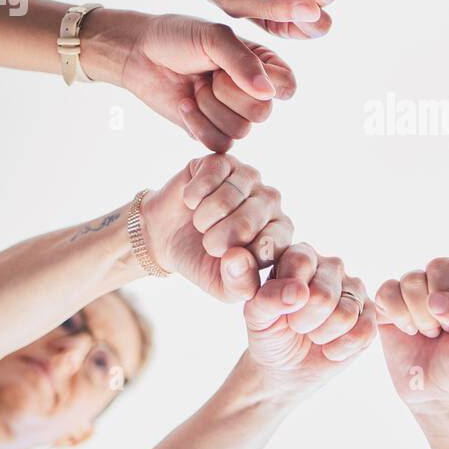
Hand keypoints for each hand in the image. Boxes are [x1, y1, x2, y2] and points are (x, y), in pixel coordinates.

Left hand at [94, 12, 295, 150]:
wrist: (139, 55)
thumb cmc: (178, 37)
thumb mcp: (213, 38)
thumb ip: (243, 62)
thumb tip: (269, 94)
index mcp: (264, 65)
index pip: (287, 86)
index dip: (263, 82)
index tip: (232, 65)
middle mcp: (253, 92)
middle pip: (263, 113)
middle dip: (228, 93)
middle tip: (208, 75)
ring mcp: (233, 114)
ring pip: (240, 130)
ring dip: (209, 108)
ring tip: (194, 87)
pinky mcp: (212, 131)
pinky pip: (219, 144)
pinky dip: (197, 124)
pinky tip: (185, 104)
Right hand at [139, 154, 292, 300]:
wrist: (167, 236)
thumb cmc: (203, 262)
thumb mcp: (222, 287)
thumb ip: (240, 284)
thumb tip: (239, 258)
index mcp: (280, 233)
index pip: (270, 247)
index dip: (238, 257)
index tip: (225, 259)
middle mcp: (270, 201)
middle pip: (246, 224)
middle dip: (216, 240)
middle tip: (209, 242)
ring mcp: (248, 178)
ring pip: (225, 200)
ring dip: (203, 219)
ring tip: (202, 223)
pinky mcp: (223, 161)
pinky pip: (209, 177)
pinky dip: (192, 196)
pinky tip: (193, 202)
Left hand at [243, 244, 376, 394]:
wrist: (286, 366)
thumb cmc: (270, 333)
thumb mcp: (256, 317)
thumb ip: (267, 298)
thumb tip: (298, 292)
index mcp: (301, 255)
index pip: (301, 262)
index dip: (289, 295)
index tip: (278, 310)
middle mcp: (331, 266)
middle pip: (324, 295)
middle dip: (304, 322)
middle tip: (296, 326)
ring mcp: (354, 288)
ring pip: (345, 315)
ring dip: (322, 336)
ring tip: (312, 335)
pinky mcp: (371, 313)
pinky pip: (364, 332)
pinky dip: (340, 349)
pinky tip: (330, 347)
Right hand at [374, 254, 448, 410]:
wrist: (439, 394)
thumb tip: (436, 299)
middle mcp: (448, 277)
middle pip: (439, 266)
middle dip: (443, 308)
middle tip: (447, 332)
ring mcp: (418, 287)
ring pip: (412, 279)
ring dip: (421, 315)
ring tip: (430, 333)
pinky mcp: (390, 300)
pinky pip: (386, 290)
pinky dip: (397, 314)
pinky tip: (408, 330)